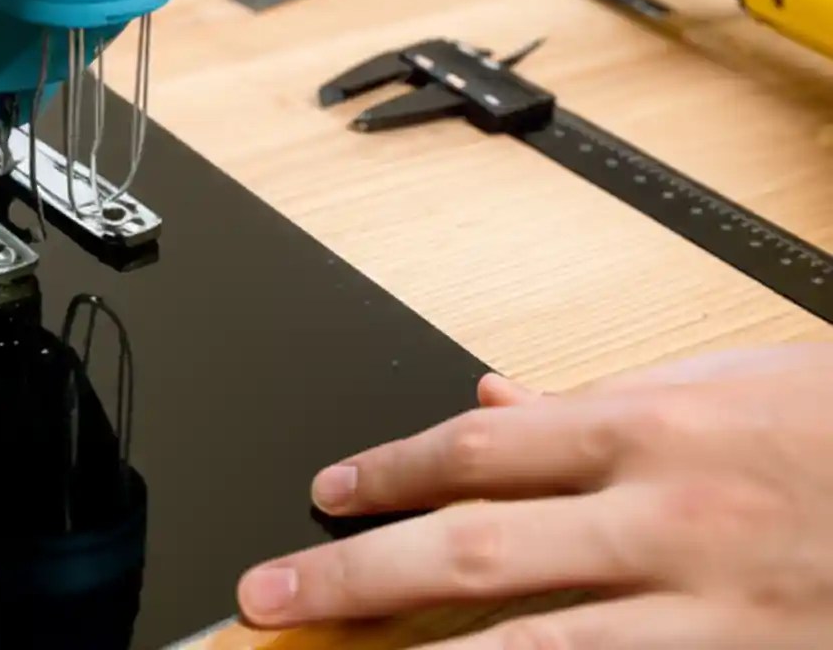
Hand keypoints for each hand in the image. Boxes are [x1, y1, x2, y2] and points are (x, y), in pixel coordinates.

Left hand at [237, 344, 832, 647]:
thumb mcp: (723, 383)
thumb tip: (496, 397)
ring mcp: (708, 611)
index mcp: (653, 429)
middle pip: (472, 550)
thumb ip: (596, 399)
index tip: (328, 494)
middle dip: (356, 577)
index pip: (480, 449)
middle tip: (272, 597)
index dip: (387, 473)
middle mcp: (666, 517)